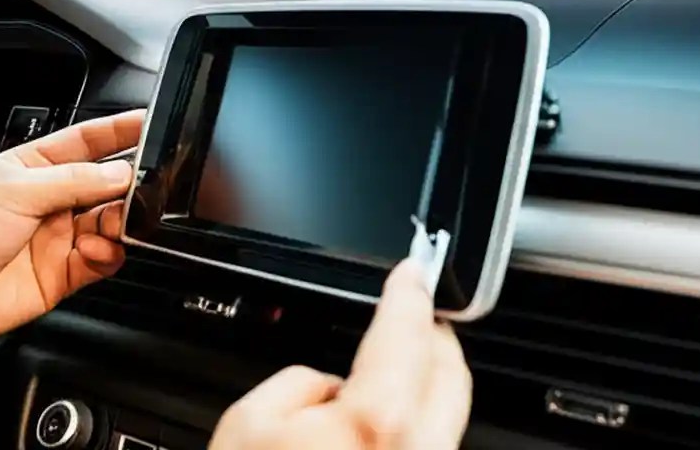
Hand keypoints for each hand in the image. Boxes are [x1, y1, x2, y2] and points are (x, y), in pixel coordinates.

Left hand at [0, 110, 143, 349]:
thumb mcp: (14, 191)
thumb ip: (73, 181)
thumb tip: (120, 172)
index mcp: (32, 166)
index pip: (87, 141)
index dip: (120, 131)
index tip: (151, 122)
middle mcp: (49, 200)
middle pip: (106, 183)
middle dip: (129, 182)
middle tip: (143, 185)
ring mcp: (57, 237)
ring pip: (110, 222)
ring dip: (121, 220)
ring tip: (117, 222)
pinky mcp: (63, 273)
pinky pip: (103, 259)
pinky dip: (109, 254)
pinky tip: (96, 250)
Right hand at [209, 262, 471, 449]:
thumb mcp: (248, 422)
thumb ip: (302, 383)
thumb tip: (331, 386)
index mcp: (377, 424)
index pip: (407, 335)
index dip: (410, 294)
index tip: (413, 274)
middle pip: (452, 377)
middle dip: (436, 336)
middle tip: (418, 311)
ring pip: (447, 421)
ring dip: (430, 383)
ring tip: (401, 363)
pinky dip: (418, 425)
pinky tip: (388, 422)